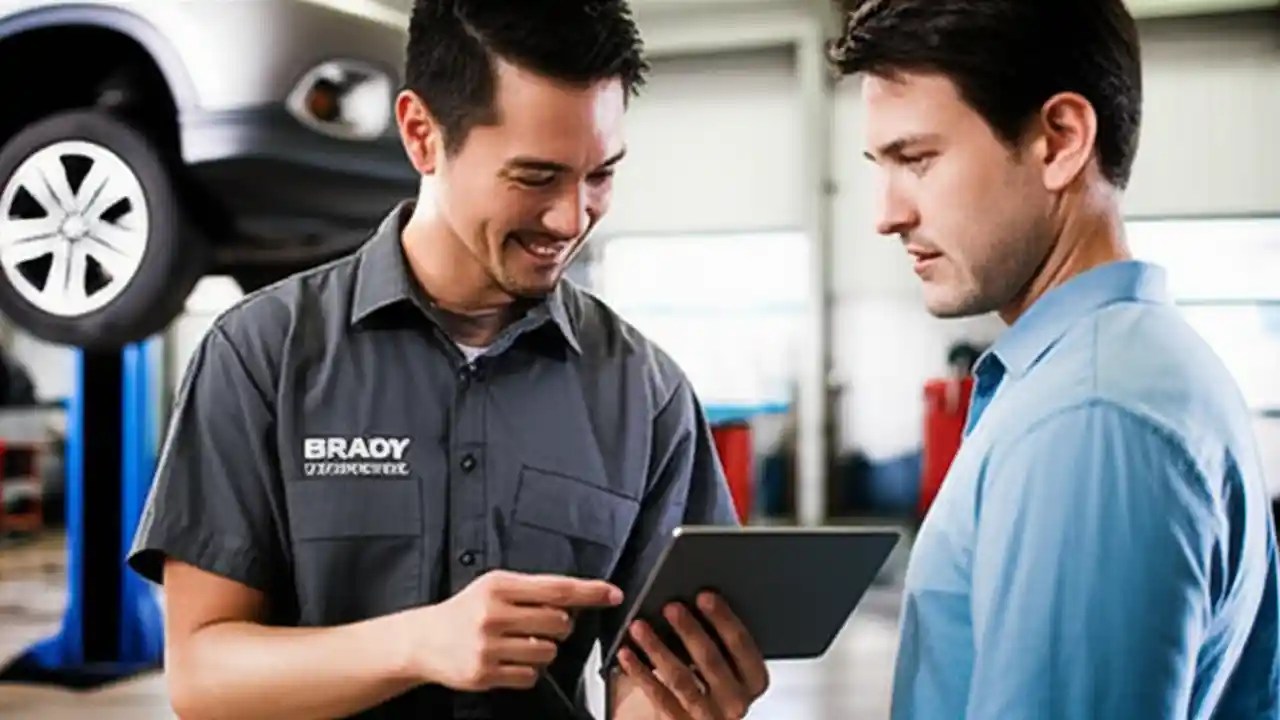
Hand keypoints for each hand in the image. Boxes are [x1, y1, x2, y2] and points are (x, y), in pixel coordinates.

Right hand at [412, 569, 622, 691]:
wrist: (421, 640)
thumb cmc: (464, 610)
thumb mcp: (493, 587)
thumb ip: (532, 591)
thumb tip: (577, 598)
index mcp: (498, 586)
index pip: (556, 589)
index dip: (589, 592)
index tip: (613, 594)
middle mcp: (493, 614)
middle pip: (559, 623)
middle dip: (560, 626)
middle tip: (540, 625)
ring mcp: (488, 646)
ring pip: (548, 652)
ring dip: (544, 650)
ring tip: (520, 643)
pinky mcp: (484, 674)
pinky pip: (530, 676)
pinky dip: (528, 670)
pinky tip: (509, 660)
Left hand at [617, 591, 768, 718]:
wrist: (689, 719)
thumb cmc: (707, 684)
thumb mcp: (722, 664)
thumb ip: (717, 639)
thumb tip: (694, 597)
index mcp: (753, 679)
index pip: (742, 646)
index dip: (723, 619)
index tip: (704, 596)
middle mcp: (735, 702)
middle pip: (711, 661)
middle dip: (689, 631)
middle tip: (671, 607)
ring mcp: (708, 716)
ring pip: (681, 679)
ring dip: (657, 649)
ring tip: (640, 627)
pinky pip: (658, 697)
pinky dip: (640, 672)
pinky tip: (627, 654)